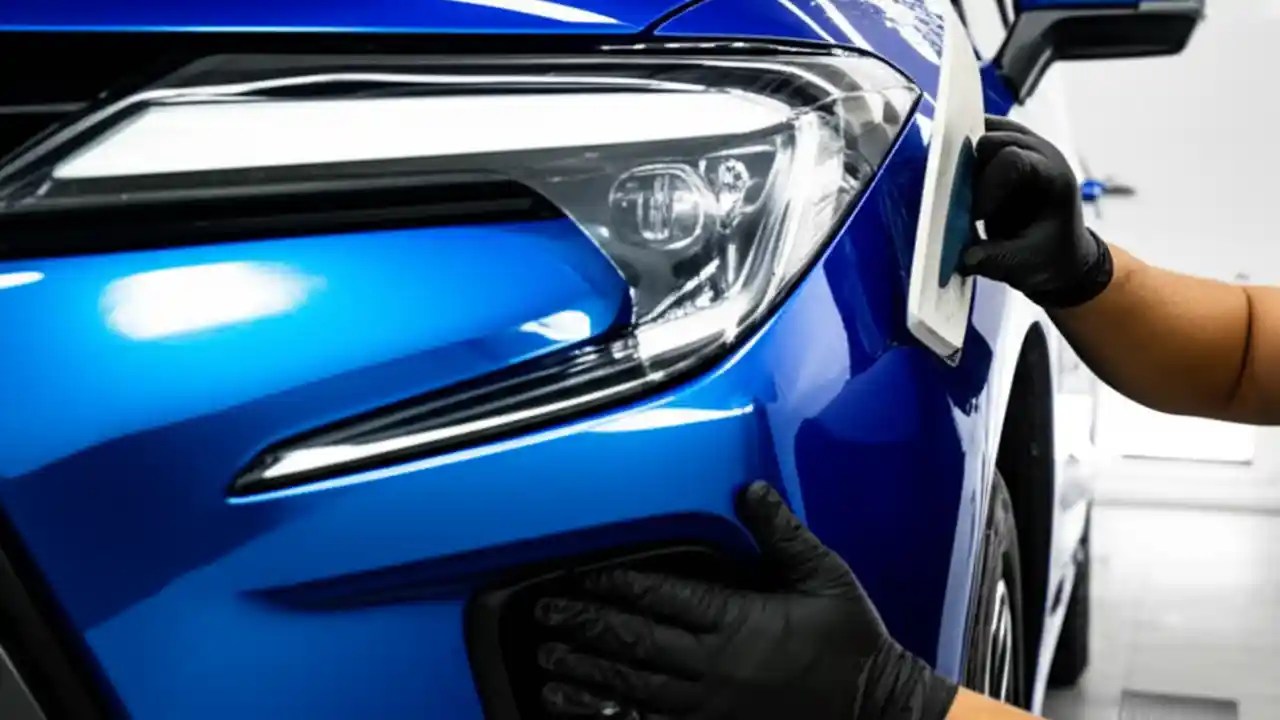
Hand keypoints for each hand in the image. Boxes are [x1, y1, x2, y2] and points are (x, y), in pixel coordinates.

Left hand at [532, 481, 956, 719]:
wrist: (876, 711)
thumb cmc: (852, 642)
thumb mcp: (825, 576)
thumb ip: (781, 532)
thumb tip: (750, 489)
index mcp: (738, 620)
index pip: (662, 597)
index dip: (615, 585)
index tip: (581, 577)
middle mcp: (715, 666)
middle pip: (634, 642)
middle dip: (585, 626)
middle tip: (544, 615)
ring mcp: (710, 707)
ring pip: (633, 689)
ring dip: (586, 674)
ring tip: (547, 662)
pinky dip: (611, 717)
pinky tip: (581, 711)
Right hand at [961, 115, 1112, 307]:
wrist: (1063, 253)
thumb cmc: (1050, 257)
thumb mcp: (1025, 264)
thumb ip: (995, 258)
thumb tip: (962, 257)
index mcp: (1053, 177)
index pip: (1013, 160)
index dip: (986, 185)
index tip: (973, 216)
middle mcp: (1042, 152)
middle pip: (994, 140)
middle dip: (971, 170)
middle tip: (959, 202)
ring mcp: (1027, 145)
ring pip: (986, 130)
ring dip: (966, 157)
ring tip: (956, 189)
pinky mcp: (1010, 147)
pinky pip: (982, 135)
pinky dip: (966, 153)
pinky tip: (957, 178)